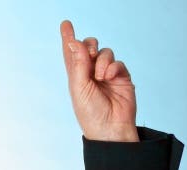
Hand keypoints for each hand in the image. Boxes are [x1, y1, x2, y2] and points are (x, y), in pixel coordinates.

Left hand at [60, 20, 138, 141]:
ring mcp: (106, 74)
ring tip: (100, 76)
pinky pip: (117, 62)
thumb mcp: (79, 89)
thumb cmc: (90, 114)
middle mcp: (90, 73)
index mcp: (76, 77)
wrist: (110, 128)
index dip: (68, 38)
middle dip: (88, 46)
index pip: (71, 54)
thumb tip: (73, 42)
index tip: (65, 24)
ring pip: (104, 52)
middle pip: (89, 47)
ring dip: (101, 60)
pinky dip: (113, 66)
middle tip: (88, 56)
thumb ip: (77, 65)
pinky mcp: (121, 76)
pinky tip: (109, 77)